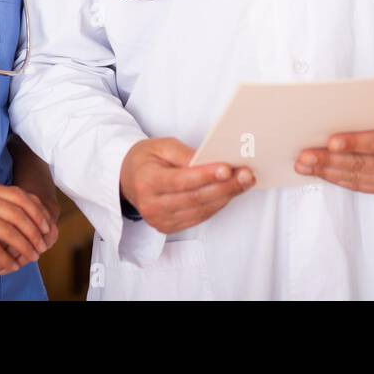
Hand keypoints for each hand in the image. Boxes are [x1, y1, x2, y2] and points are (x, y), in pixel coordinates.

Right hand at [0, 179, 54, 277]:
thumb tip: (11, 209)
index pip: (19, 195)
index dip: (37, 211)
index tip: (46, 223)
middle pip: (19, 213)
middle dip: (35, 231)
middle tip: (43, 243)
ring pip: (9, 231)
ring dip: (24, 246)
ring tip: (32, 256)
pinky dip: (5, 258)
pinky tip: (10, 265)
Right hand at [120, 137, 254, 233]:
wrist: (126, 179)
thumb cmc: (146, 159)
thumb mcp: (161, 146)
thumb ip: (183, 153)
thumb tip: (209, 160)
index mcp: (147, 182)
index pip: (181, 181)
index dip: (205, 176)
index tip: (227, 168)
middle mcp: (151, 205)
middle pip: (195, 198)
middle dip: (224, 186)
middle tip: (247, 175)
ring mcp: (160, 220)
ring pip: (200, 210)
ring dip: (226, 196)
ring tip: (244, 181)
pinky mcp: (168, 227)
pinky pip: (199, 217)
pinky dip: (217, 205)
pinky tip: (229, 193)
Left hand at [294, 106, 373, 194]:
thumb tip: (341, 105)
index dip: (354, 143)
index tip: (331, 142)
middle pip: (361, 164)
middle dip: (329, 161)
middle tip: (304, 156)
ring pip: (356, 177)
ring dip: (326, 171)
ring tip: (303, 165)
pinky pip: (357, 186)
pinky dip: (336, 178)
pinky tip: (319, 172)